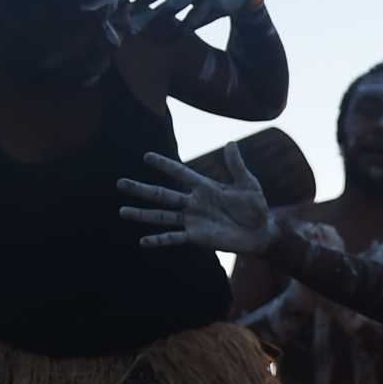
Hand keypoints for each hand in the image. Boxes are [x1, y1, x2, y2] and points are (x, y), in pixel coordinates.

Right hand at [117, 143, 275, 253]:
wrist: (262, 232)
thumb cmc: (256, 207)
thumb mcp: (248, 184)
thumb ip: (237, 166)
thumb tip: (231, 142)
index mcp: (205, 187)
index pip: (181, 173)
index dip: (165, 165)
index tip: (147, 156)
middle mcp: (194, 203)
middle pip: (163, 195)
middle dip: (142, 189)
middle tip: (120, 183)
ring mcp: (193, 220)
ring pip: (162, 216)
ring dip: (143, 214)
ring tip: (122, 211)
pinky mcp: (197, 237)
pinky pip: (174, 238)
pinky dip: (159, 240)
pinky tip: (143, 241)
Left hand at [133, 0, 258, 34]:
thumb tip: (147, 6)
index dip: (143, 1)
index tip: (128, 12)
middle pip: (171, 4)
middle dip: (154, 18)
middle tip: (137, 30)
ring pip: (188, 19)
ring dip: (173, 31)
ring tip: (158, 40)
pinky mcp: (219, 9)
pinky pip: (200, 23)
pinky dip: (187, 30)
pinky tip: (176, 37)